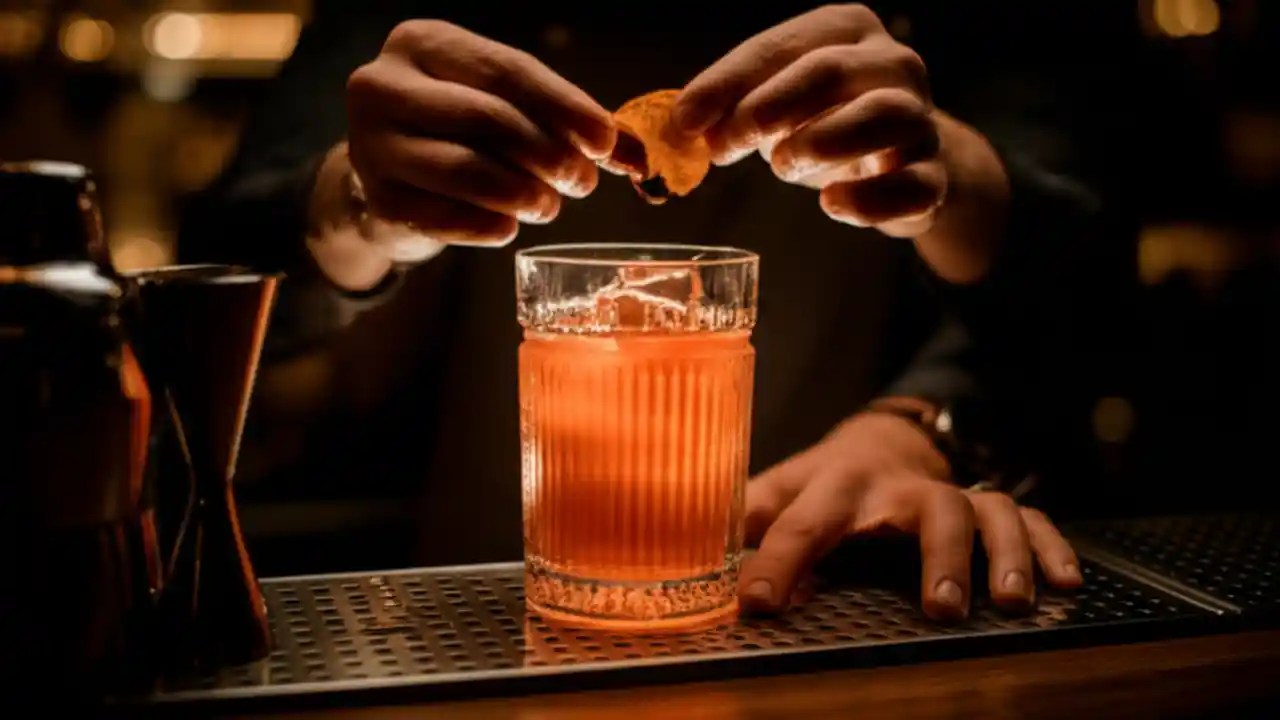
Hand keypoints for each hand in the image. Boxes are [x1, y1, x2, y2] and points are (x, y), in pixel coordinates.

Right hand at [311, 21, 615, 289]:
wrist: (392, 171)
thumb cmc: (461, 130)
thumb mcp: (507, 106)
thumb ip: (567, 122)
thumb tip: (638, 157)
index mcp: (423, 43)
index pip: (507, 70)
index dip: (563, 106)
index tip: (605, 140)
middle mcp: (384, 85)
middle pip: (487, 118)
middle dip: (548, 154)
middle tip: (581, 182)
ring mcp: (372, 144)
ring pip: (465, 169)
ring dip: (522, 193)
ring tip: (548, 206)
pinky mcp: (378, 198)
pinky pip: (445, 217)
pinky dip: (488, 225)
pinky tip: (509, 227)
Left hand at [672, 4, 1008, 283]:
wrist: (905, 167)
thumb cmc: (828, 124)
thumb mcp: (777, 106)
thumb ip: (732, 110)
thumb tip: (678, 129)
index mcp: (846, 31)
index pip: (782, 46)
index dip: (727, 81)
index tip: (683, 120)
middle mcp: (892, 65)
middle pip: (831, 71)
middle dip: (767, 107)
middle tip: (724, 145)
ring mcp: (920, 120)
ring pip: (883, 115)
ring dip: (822, 142)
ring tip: (783, 166)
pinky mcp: (933, 177)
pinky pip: (912, 185)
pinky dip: (869, 198)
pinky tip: (832, 204)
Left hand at [740, 412, 1082, 620]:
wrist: (880, 440)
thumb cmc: (823, 481)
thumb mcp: (779, 490)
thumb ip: (747, 519)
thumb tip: (697, 554)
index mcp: (836, 486)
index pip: (803, 522)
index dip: (778, 562)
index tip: (757, 604)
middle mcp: (900, 491)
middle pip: (925, 512)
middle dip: (937, 557)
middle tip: (941, 609)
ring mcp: (951, 495)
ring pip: (989, 512)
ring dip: (1002, 555)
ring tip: (1011, 602)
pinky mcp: (988, 505)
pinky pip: (1031, 519)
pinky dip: (1051, 547)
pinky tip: (1066, 584)